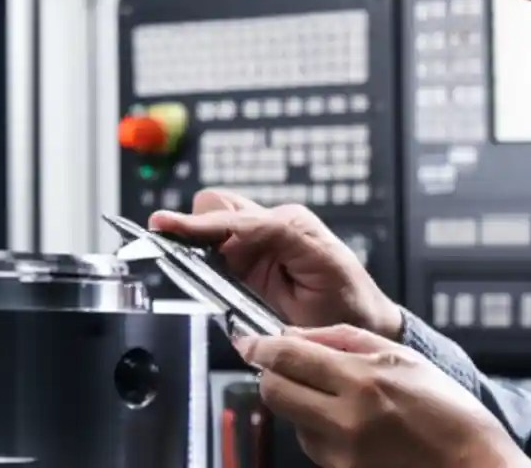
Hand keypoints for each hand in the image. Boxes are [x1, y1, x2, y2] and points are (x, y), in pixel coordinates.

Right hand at [149, 189, 401, 337]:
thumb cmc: (351, 303)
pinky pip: (216, 248)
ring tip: (184, 264)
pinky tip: (199, 273)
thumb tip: (234, 250)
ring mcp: (261, 241)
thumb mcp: (322, 273)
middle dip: (196, 226)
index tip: (166, 227)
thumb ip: (280, 254)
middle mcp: (274, 225)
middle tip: (176, 252)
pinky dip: (201, 256)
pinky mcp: (251, 260)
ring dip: (197, 241)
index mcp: (293, 225)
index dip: (201, 225)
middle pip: (218, 207)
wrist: (363, 324)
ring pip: (212, 222)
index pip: (238, 219)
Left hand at [239, 325, 530, 467]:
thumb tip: (295, 334)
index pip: (287, 358)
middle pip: (274, 392)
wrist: (473, 467)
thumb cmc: (448, 413)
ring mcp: (341, 455)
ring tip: (338, 397)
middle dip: (271, 374)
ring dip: (299, 402)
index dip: (260, 347)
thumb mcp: (401, 357)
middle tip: (284, 364)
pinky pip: (311, 445)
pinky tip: (349, 422)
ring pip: (291, 419)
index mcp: (363, 383)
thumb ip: (342, 340)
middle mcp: (346, 422)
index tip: (250, 341)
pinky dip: (318, 428)